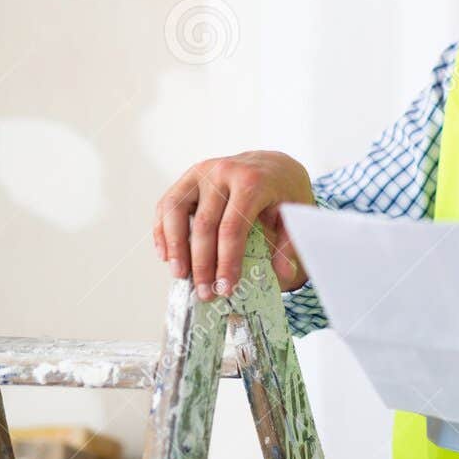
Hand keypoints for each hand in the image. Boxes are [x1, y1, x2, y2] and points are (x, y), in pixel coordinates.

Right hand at [153, 151, 315, 299]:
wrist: (273, 165)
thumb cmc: (285, 194)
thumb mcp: (296, 214)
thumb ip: (288, 243)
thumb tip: (284, 274)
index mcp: (252, 181)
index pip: (233, 227)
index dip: (227, 261)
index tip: (225, 288)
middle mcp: (223, 172)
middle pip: (204, 224)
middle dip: (202, 263)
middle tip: (204, 292)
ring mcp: (201, 172)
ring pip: (176, 210)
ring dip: (175, 247)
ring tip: (180, 275)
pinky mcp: (188, 177)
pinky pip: (168, 204)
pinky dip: (163, 231)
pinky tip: (166, 255)